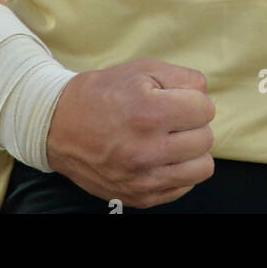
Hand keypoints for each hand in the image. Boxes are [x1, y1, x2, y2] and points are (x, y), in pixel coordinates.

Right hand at [45, 59, 215, 207]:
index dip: (194, 99)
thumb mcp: (142, 69)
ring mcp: (143, 179)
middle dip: (194, 123)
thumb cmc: (104, 93)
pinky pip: (184, 186)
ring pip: (203, 167)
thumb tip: (205, 94)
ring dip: (193, 150)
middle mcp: (147, 151)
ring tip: (173, 138)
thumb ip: (182, 78)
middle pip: (206, 138)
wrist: (60, 126)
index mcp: (148, 113)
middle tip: (173, 117)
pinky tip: (161, 156)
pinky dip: (179, 170)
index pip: (205, 109)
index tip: (178, 99)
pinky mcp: (140, 198)